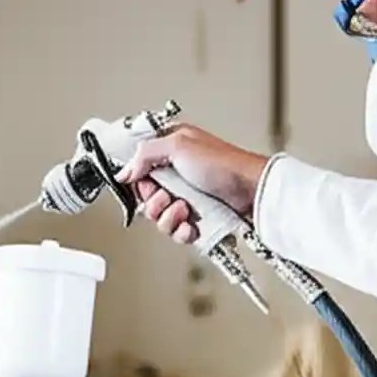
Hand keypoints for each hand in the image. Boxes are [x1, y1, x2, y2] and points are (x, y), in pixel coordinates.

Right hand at [116, 124, 269, 244]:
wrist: (252, 190)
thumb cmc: (224, 163)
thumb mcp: (178, 145)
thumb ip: (144, 153)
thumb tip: (125, 170)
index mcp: (169, 151)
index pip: (137, 169)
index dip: (138, 181)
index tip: (145, 183)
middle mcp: (175, 174)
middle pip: (145, 197)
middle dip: (154, 202)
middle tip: (168, 196)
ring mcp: (185, 197)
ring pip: (158, 218)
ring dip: (168, 217)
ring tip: (184, 209)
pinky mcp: (194, 218)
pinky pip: (175, 232)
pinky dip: (181, 231)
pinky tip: (191, 225)